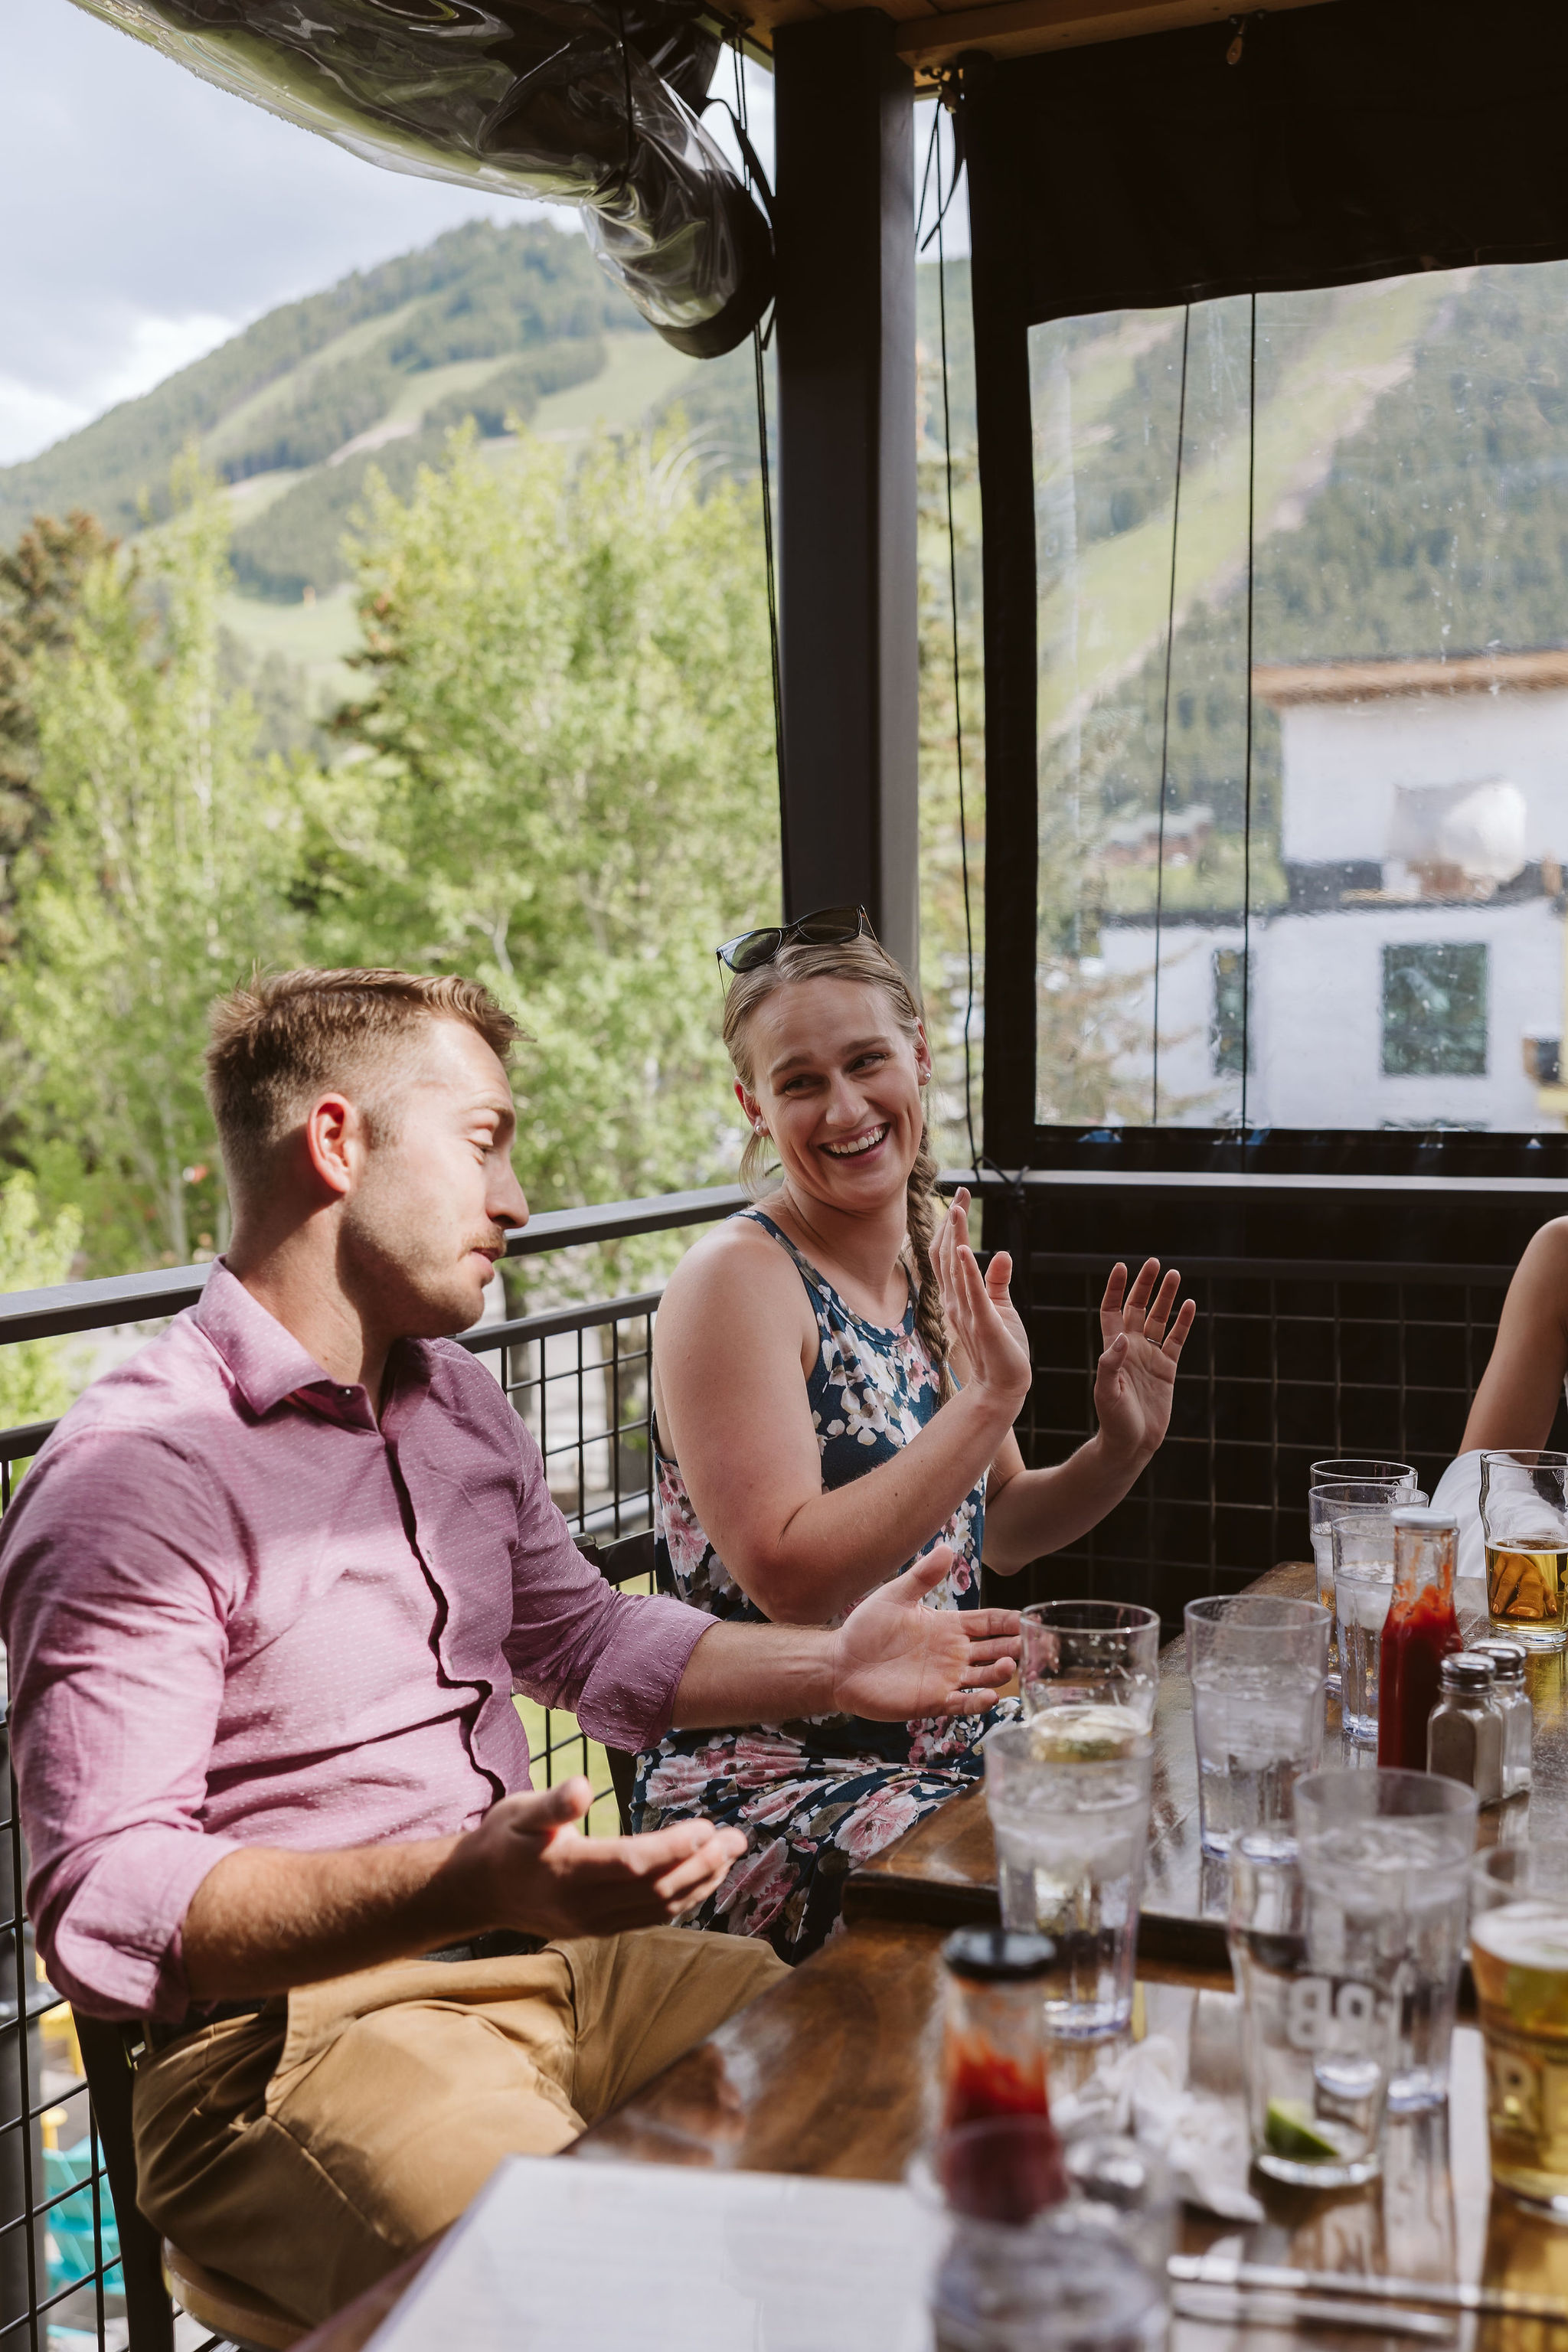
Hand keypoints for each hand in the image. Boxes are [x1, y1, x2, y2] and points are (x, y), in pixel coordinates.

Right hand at [458, 1780, 745, 1939]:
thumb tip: (580, 1787)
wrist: (477, 1890)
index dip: (674, 1847)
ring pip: (659, 1909)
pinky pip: (648, 1919)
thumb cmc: (502, 1840)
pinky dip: (681, 1901)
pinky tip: (701, 1879)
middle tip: (736, 1838)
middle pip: (657, 1890)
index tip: (705, 1826)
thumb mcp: (520, 1811)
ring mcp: (592, 1924)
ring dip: (700, 1883)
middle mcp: (584, 1906)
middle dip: (702, 1864)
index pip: (634, 1863)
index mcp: (567, 1872)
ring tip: (729, 1855)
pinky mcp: (597, 1931)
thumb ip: (553, 1803)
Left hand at [831, 1546, 1019, 1718]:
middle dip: (1016, 1648)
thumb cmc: (866, 1628)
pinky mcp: (933, 1701)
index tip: (1030, 1619)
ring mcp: (945, 1678)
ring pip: (984, 1677)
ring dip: (999, 1674)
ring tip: (1009, 1666)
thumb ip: (922, 1576)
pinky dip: (977, 1702)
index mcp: (949, 1626)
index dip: (1010, 1621)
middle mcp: (953, 1653)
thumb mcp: (895, 1595)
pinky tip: (988, 1696)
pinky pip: (961, 1703)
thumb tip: (947, 1547)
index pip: (989, 1622)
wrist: (840, 1663)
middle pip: (995, 1650)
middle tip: (1036, 1646)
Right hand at [933, 1188, 1030, 1414]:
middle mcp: (955, 1302)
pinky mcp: (983, 1323)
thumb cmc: (1001, 1349)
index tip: (959, 1198)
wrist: (1002, 1387)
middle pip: (948, 1255)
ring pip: (956, 1269)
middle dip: (952, 1223)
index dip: (952, 1226)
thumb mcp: (1000, 1308)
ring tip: (957, 1209)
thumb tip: (1000, 1252)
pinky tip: (966, 1249)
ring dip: (955, 1238)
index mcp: (958, 1297)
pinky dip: (968, 1271)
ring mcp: (966, 1313)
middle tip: (959, 1193)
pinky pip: (973, 1293)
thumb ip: (997, 1280)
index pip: (950, 1255)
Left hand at [1092, 1259, 1195, 1467]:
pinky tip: (1189, 1304)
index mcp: (1112, 1349)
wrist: (1131, 1443)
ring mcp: (1150, 1357)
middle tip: (1154, 1263)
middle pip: (1137, 1308)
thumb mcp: (1107, 1392)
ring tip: (1174, 1275)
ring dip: (1166, 1298)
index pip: (1112, 1310)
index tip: (1122, 1267)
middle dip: (1144, 1286)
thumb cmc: (1113, 1419)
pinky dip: (1183, 1322)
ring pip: (1159, 1319)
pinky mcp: (1167, 1369)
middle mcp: (1130, 1348)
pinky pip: (1177, 1340)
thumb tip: (1122, 1339)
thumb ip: (1110, 1364)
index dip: (1115, 1289)